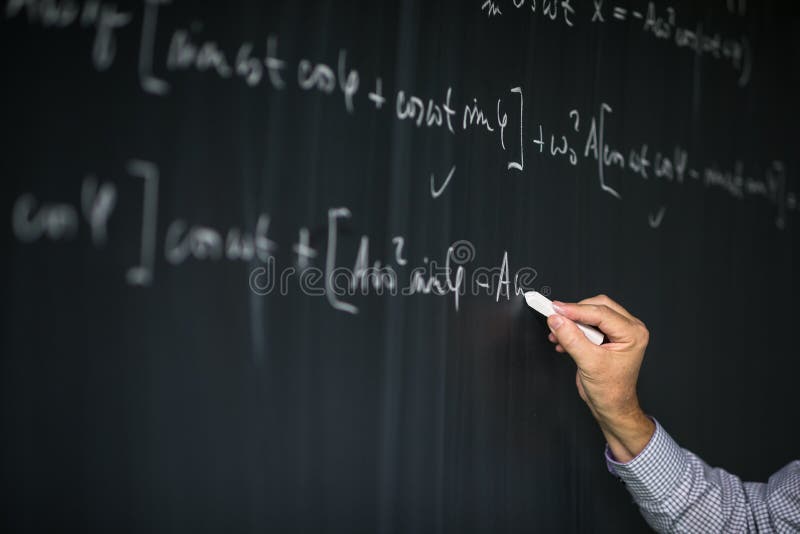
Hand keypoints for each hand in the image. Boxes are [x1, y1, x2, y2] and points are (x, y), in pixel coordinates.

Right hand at [546, 295, 654, 461]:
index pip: (601, 312)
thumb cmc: (611, 391)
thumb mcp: (589, 363)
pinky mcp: (606, 336)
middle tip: (555, 317)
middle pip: (597, 306)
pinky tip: (562, 341)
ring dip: (572, 322)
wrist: (612, 406)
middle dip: (574, 313)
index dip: (575, 310)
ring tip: (557, 334)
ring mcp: (618, 332)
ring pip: (591, 314)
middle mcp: (628, 329)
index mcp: (632, 333)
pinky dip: (573, 330)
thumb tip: (556, 319)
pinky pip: (587, 324)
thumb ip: (571, 338)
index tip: (555, 309)